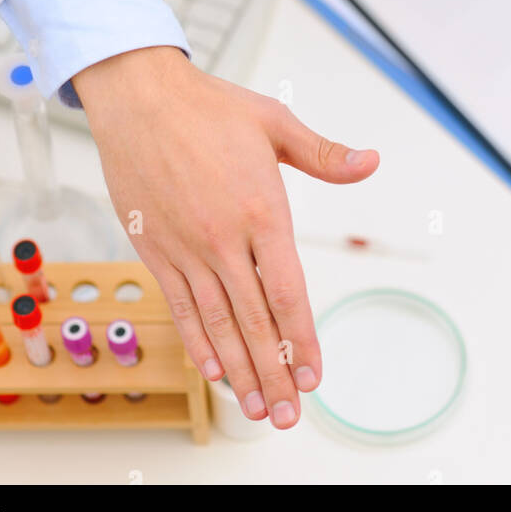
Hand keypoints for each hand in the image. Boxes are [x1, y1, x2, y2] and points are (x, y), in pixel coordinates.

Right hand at [74, 46, 378, 428]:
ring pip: (216, 322)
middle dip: (274, 373)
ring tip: (257, 409)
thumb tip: (370, 162)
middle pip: (254, 320)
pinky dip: (197, 341)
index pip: (288, 292)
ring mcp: (186, 247)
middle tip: (290, 414)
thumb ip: (325, 154)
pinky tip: (214, 369)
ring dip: (239, 370)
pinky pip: (180, 305)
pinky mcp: (155, 248)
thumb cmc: (208, 107)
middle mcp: (223, 237)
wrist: (139, 96)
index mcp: (261, 210)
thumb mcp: (275, 122)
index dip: (302, 341)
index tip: (314, 376)